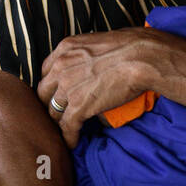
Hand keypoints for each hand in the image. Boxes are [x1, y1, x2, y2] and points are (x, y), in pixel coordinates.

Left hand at [38, 26, 176, 147]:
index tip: (57, 92)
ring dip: (59, 122)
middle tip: (59, 113)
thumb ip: (85, 54)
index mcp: (65, 49)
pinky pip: (67, 127)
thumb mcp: (97, 42)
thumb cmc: (129, 46)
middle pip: (44, 93)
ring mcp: (68, 88)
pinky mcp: (79, 107)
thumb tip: (91, 65)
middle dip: (50, 104)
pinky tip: (72, 143)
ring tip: (65, 130)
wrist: (141, 57)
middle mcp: (61, 67)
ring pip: (53, 112)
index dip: (51, 84)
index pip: (46, 71)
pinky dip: (69, 137)